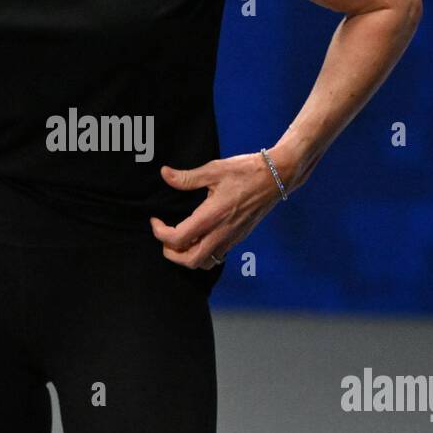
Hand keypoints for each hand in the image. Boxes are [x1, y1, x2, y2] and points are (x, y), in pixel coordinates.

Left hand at [149, 153, 284, 270]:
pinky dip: (203, 255)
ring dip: (188, 257)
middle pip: (190, 260)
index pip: (178, 238)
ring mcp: (232, 238)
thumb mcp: (214, 170)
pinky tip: (200, 238)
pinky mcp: (239, 237)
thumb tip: (165, 174)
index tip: (156, 220)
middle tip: (165, 236)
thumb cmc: (246, 171)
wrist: (277, 176)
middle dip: (171, 253)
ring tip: (181, 239)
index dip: (160, 233)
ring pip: (205, 263)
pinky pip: (217, 256)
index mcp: (212, 216)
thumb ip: (187, 177)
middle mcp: (222, 232)